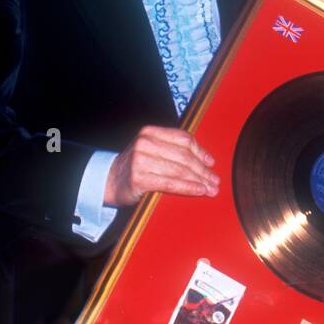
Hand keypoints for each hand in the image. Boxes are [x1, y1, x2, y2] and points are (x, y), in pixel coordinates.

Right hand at [104, 125, 219, 206]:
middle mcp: (145, 143)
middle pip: (184, 156)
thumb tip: (205, 159)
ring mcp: (140, 160)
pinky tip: (199, 191)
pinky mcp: (139, 179)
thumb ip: (171, 149)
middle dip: (203, 170)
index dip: (200, 151)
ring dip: (199, 181)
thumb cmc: (135, 166)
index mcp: (150, 132)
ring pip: (179, 171)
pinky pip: (170, 183)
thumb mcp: (150, 149)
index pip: (183, 139)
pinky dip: (188, 187)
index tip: (211, 163)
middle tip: (215, 180)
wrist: (108, 181)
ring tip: (211, 189)